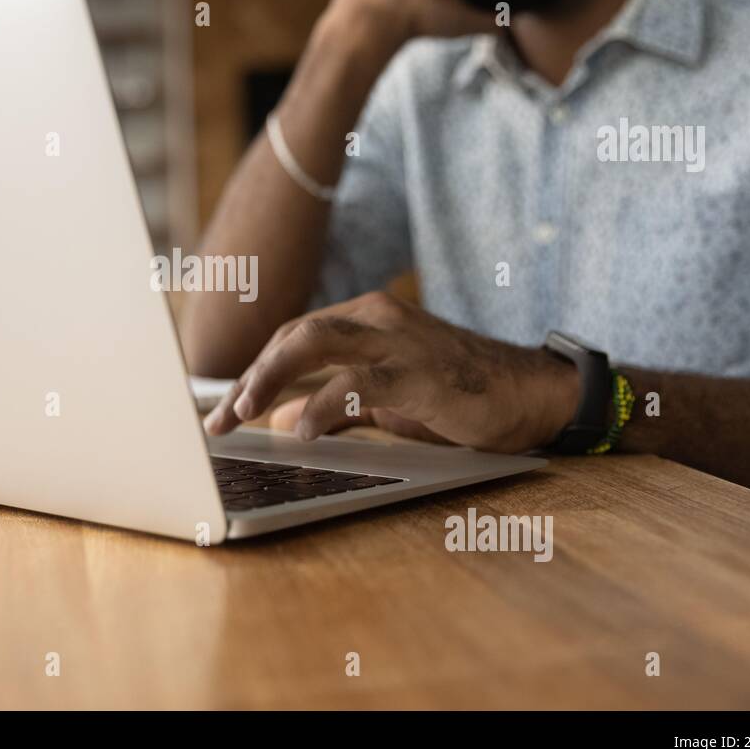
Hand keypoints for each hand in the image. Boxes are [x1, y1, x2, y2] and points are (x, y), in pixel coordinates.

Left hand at [202, 292, 579, 453]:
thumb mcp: (383, 398)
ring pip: (315, 344)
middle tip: (219, 419)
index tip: (222, 410)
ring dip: (270, 378)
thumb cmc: (456, 393)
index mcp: (365, 318)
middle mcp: (376, 319)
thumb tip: (275, 418)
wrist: (529, 393)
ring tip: (243, 412)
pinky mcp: (420, 373)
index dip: (253, 373)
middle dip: (250, 377)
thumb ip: (330, 401)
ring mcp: (398, 342)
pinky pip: (360, 383)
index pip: (292, 338)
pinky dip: (323, 405)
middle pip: (294, 336)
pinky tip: (300, 430)